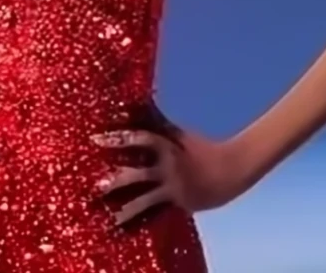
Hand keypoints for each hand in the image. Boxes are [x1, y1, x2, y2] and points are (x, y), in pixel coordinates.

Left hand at [92, 118, 250, 225]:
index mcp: (166, 145)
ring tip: (109, 215)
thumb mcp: (177, 134)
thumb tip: (138, 101)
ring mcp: (173, 187)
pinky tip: (128, 225)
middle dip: (116, 180)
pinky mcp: (179, 203)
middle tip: (97, 185)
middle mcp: (167, 166)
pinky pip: (157, 212)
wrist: (230, 169)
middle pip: (137, 174)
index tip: (95, 139)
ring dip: (127, 207)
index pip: (138, 139)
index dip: (117, 138)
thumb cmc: (199, 147)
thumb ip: (156, 121)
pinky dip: (142, 219)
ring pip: (145, 199)